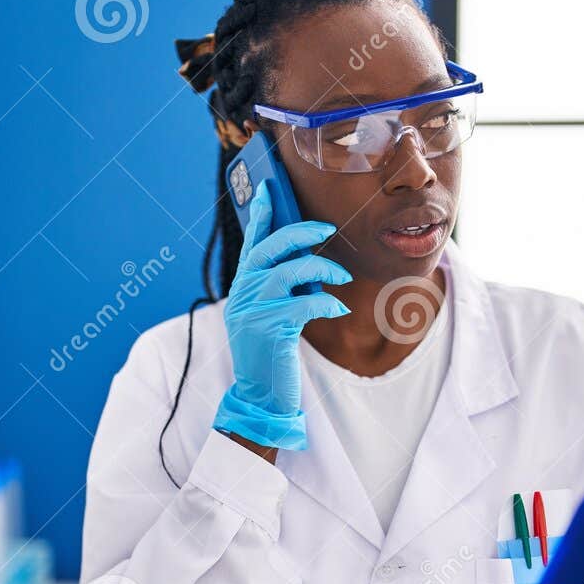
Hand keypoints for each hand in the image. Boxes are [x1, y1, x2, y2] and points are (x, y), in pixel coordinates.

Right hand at [213, 183, 350, 450]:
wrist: (259, 396)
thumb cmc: (269, 355)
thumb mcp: (267, 316)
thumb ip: (277, 289)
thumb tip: (307, 264)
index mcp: (242, 286)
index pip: (251, 242)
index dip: (261, 213)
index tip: (270, 188)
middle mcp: (243, 293)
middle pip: (271, 247)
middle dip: (302, 232)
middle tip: (328, 230)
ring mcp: (253, 310)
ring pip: (290, 271)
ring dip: (322, 269)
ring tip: (341, 278)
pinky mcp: (270, 328)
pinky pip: (305, 303)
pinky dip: (327, 302)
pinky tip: (338, 307)